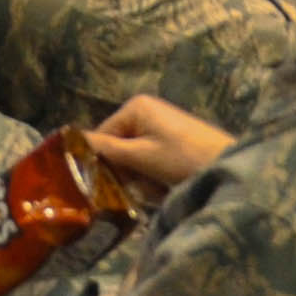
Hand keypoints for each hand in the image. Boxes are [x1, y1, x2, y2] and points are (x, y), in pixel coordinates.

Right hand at [85, 95, 232, 204]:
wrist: (228, 166)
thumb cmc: (183, 158)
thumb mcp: (141, 156)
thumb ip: (106, 149)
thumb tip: (67, 140)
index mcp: (135, 107)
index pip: (101, 135)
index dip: (101, 161)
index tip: (104, 186)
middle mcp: (145, 110)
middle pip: (116, 145)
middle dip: (125, 170)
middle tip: (138, 188)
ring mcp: (160, 123)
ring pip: (133, 155)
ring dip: (140, 175)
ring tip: (156, 187)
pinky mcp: (172, 138)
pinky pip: (149, 157)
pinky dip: (153, 173)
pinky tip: (165, 184)